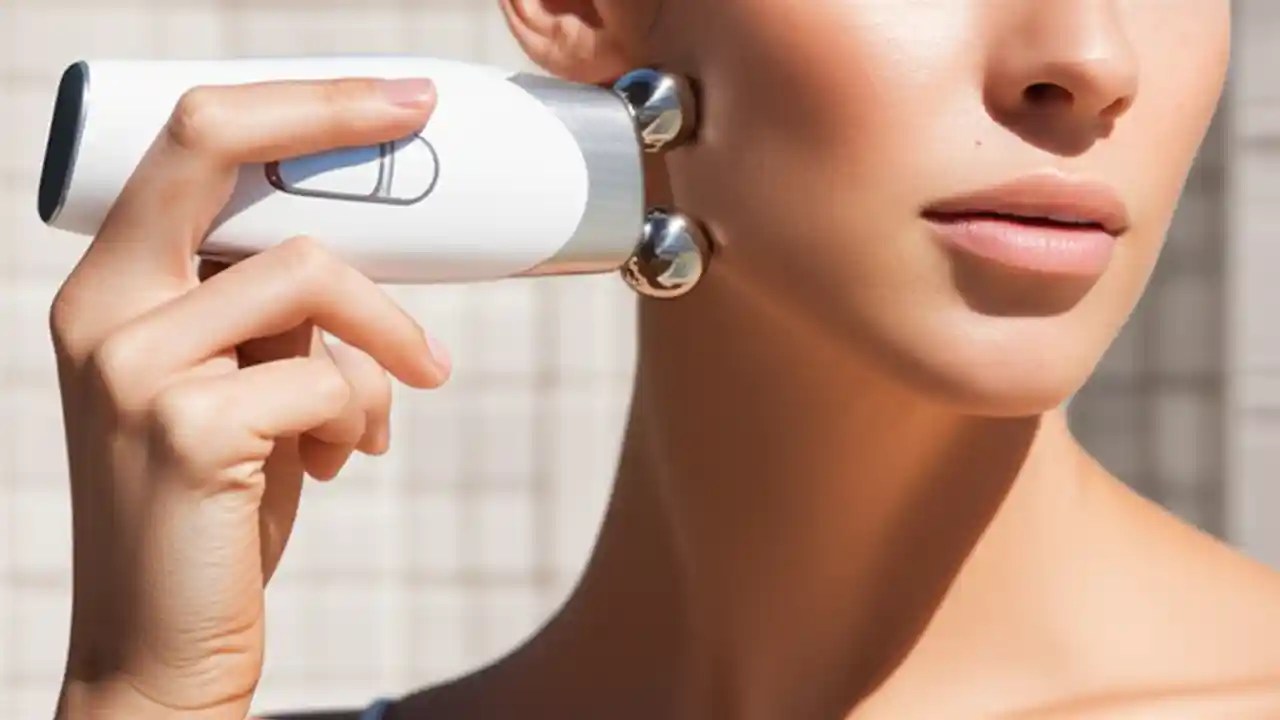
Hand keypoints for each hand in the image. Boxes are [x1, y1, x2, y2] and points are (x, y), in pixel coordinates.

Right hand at [48, 77, 449, 718]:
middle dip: (336, 119)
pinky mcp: (191, 431)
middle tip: (423, 119)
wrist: (165, 640)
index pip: (189, 143)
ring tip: (385, 411)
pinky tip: (347, 459)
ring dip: (384, 339)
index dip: (296, 103)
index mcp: (109, 287)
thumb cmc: (219, 503)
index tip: (392, 97)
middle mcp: (103, 311)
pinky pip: (330, 379)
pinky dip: (362, 416)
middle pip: (220, 151)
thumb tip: (370, 255)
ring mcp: (137, 368)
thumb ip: (269, 315)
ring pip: (310, 277)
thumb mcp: (234, 387)